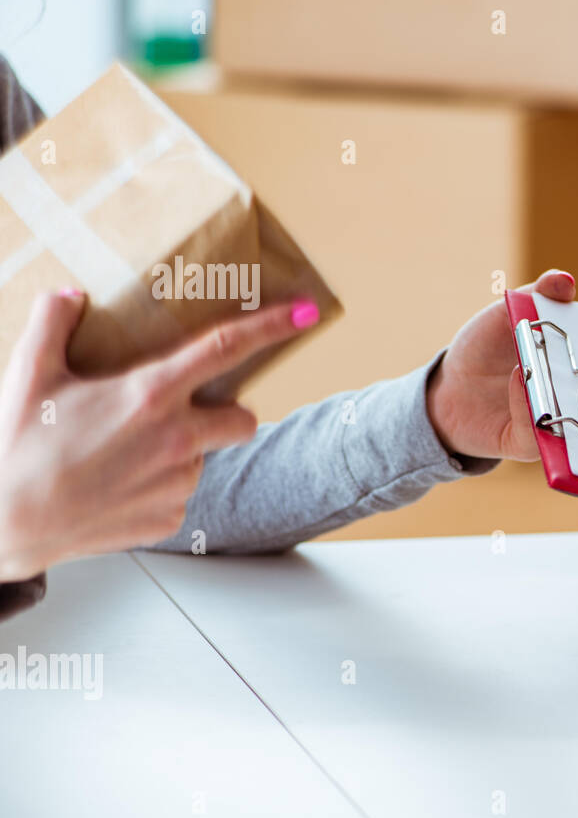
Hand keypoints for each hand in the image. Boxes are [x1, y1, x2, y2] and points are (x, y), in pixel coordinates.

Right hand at [0, 289, 319, 580]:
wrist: (6, 523)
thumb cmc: (18, 446)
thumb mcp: (29, 374)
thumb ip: (52, 324)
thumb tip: (70, 294)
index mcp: (151, 394)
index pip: (225, 348)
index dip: (271, 327)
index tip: (308, 312)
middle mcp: (177, 438)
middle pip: (244, 419)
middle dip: (227, 413)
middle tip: (182, 413)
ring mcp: (178, 482)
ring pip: (206, 458)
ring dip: (184, 452)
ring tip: (126, 455)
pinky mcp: (170, 517)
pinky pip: (181, 495)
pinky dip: (160, 488)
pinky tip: (118, 486)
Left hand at [427, 270, 575, 461]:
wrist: (445, 389)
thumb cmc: (481, 349)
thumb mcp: (506, 314)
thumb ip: (536, 296)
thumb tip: (566, 281)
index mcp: (571, 365)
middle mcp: (567, 398)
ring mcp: (549, 423)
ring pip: (571, 419)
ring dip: (564, 394)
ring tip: (544, 363)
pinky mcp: (526, 444)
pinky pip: (537, 433)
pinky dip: (529, 403)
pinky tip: (520, 378)